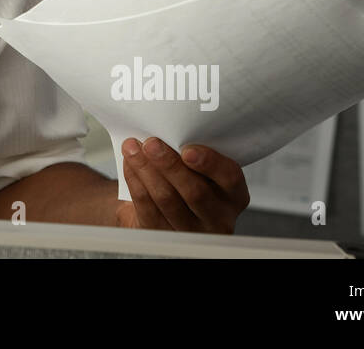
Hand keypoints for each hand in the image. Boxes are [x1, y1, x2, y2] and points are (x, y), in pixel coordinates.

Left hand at [114, 138, 248, 232]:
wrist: (164, 211)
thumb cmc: (186, 181)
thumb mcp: (201, 169)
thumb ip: (194, 153)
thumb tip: (169, 127)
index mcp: (233, 194)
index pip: (230, 178)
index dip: (210, 163)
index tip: (188, 150)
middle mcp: (218, 217)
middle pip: (195, 192)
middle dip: (169, 164)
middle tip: (151, 143)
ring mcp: (191, 231)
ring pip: (167, 199)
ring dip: (146, 169)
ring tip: (133, 148)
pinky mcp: (163, 235)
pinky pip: (147, 207)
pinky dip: (135, 181)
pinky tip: (130, 164)